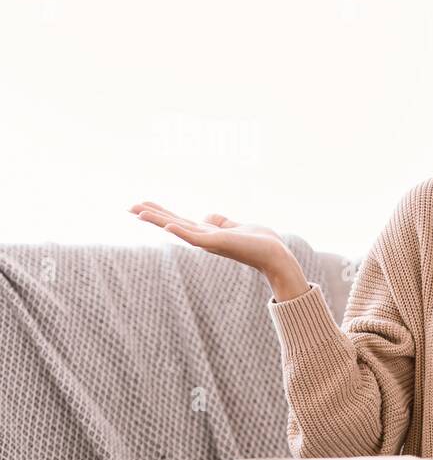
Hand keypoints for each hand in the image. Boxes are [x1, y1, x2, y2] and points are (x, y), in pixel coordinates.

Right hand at [127, 201, 306, 298]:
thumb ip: (220, 222)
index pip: (179, 221)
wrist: (275, 254)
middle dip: (152, 216)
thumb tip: (206, 216)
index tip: (142, 204)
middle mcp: (204, 239)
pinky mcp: (219, 243)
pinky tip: (168, 226)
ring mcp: (210, 242)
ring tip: (139, 212)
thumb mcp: (236, 227)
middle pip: (172, 224)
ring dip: (159, 221)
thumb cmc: (259, 243)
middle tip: (129, 207)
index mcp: (207, 234)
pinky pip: (196, 237)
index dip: (161, 213)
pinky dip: (182, 232)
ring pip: (178, 229)